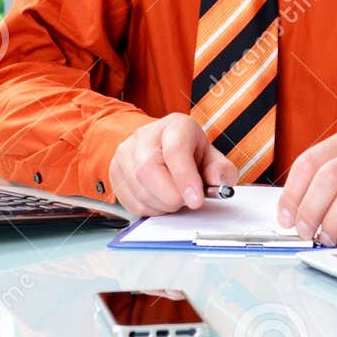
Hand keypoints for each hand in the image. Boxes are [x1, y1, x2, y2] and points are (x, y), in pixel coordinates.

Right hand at [108, 114, 238, 216]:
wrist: (159, 146)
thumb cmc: (188, 153)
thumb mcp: (211, 157)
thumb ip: (221, 170)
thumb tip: (218, 181)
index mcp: (174, 126)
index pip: (175, 150)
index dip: (185, 178)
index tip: (196, 201)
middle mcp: (145, 136)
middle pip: (149, 170)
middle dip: (171, 196)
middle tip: (186, 203)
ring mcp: (125, 154)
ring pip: (139, 189)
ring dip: (162, 205)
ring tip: (175, 199)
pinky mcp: (115, 172)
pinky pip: (130, 201)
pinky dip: (150, 209)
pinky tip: (160, 201)